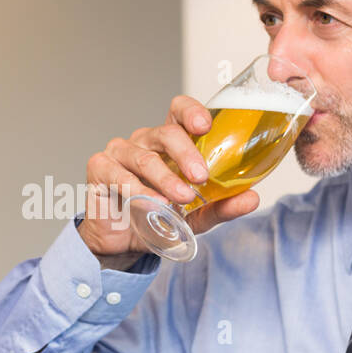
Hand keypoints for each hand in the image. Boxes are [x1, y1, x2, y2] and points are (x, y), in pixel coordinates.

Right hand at [79, 95, 259, 267]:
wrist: (123, 242)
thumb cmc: (157, 217)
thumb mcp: (196, 215)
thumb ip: (221, 205)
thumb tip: (252, 198)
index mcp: (169, 142)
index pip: (179, 111)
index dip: (191, 111)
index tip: (205, 125)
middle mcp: (145, 141)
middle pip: (167, 133)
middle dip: (187, 154)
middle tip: (201, 177)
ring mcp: (120, 151)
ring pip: (146, 158)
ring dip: (166, 179)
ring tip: (181, 199)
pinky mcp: (99, 167)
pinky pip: (120, 176)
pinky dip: (138, 192)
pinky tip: (151, 204)